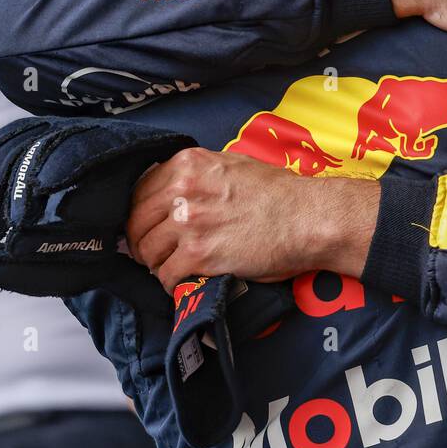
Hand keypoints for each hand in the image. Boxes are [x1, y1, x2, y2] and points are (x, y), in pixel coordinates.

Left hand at [127, 148, 378, 291]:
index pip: (140, 190)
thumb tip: (175, 192)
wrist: (309, 218)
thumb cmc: (281, 193)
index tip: (147, 227)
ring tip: (172, 268)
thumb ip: (200, 174)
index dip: (141, 214)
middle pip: (137, 223)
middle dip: (142, 242)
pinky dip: (171, 283)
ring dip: (156, 264)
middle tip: (153, 254)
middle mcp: (183, 189)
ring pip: (147, 251)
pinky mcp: (199, 255)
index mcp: (189, 164)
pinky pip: (165, 275)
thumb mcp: (235, 164)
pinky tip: (184, 282)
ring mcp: (189, 222)